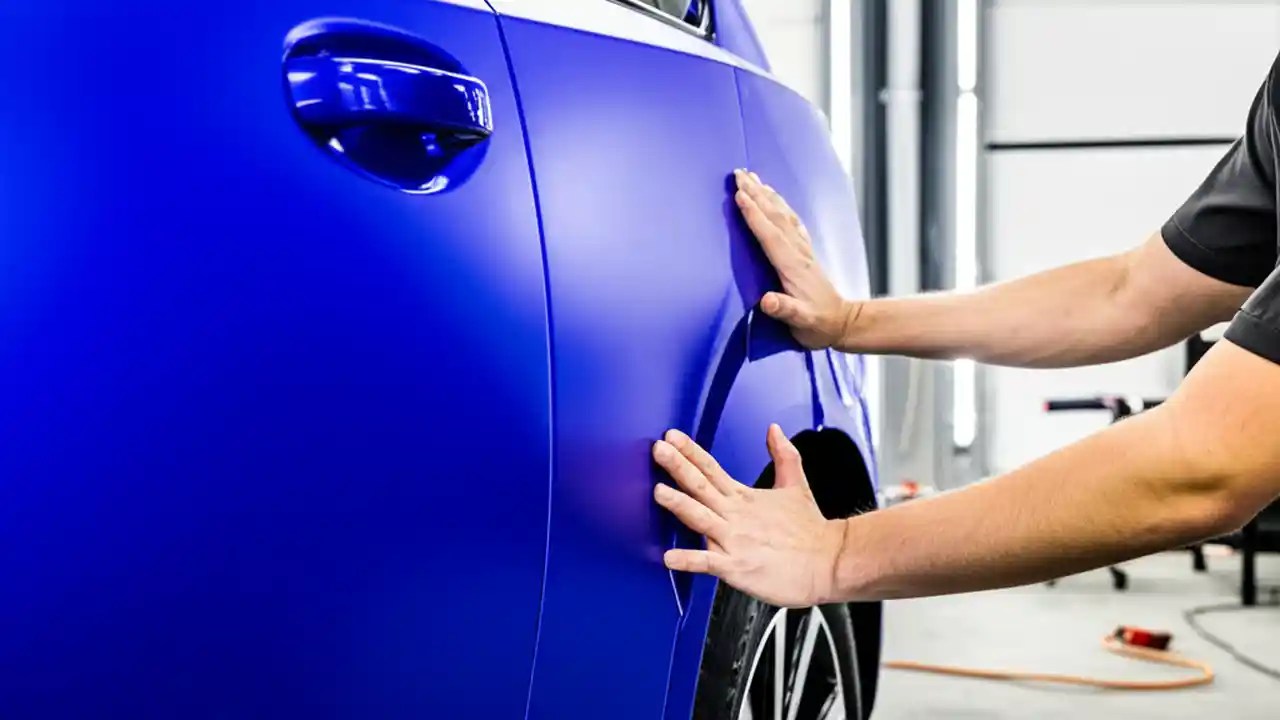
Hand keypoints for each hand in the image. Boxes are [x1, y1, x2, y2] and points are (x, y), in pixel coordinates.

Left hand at [652, 425, 845, 607]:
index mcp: (744, 498)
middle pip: (701, 487)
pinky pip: (708, 563)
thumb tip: (774, 429)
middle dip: (678, 467)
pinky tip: (669, 558)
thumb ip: (783, 455)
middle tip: (659, 450)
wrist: (830, 563)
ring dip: (679, 505)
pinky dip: (689, 561)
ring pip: (701, 519)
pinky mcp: (738, 567)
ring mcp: (735, 541)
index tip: (671, 437)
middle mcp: (736, 516)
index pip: (711, 469)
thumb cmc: (810, 531)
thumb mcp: (795, 485)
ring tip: (659, 493)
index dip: (690, 452)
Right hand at [734, 169, 858, 349]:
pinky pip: (790, 221)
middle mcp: (798, 253)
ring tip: (753, 177)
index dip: (754, 215)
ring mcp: (802, 251)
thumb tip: (767, 301)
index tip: (739, 194)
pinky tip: (774, 198)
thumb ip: (785, 310)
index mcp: (792, 267)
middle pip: (774, 216)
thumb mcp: (802, 322)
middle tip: (738, 173)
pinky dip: (780, 206)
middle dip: (756, 194)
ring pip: (782, 214)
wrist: (843, 323)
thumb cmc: (818, 325)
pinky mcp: (804, 253)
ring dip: (766, 194)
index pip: (769, 235)